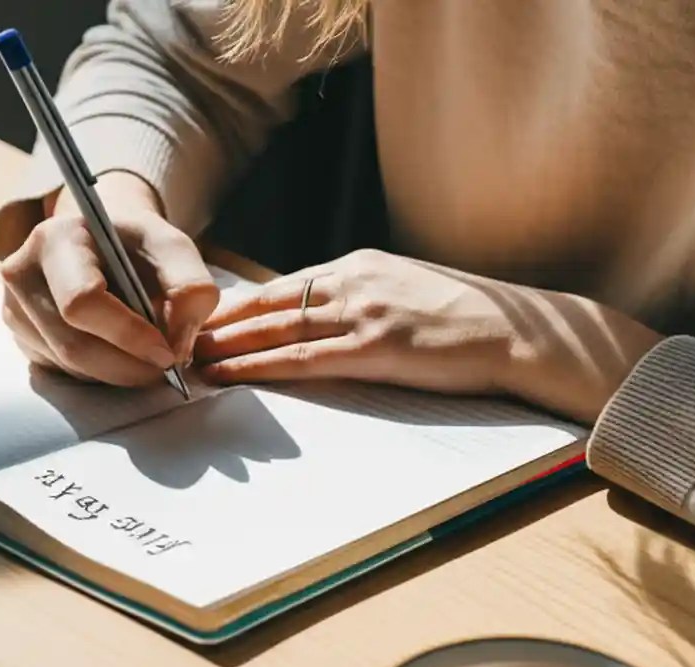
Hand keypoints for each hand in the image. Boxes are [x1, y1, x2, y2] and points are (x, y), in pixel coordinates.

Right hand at [0, 173, 219, 385]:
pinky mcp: (20, 337)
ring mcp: (14, 309)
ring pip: (67, 365)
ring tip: (147, 358)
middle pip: (72, 344)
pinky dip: (99, 373)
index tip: (168, 352)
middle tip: (165, 368)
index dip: (128, 335)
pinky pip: (60, 372)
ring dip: (116, 373)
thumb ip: (190, 287)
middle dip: (127, 366)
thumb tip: (178, 343)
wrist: (104, 245)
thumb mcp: (172, 248)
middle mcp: (21, 273)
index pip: (82, 302)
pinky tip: (119, 353)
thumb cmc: (137, 247)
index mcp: (56, 239)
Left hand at [194, 249, 662, 422]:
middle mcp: (356, 280)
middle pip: (269, 302)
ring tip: (186, 359)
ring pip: (275, 328)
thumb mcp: (411, 293)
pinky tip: (227, 374)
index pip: (286, 285)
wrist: (521, 333)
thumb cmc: (472, 320)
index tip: (203, 316)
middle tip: (174, 336)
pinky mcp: (376, 346)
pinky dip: (258, 366)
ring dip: (226, 345)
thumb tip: (331, 320)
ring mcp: (365, 311)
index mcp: (363, 264)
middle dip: (218, 321)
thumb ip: (368, 299)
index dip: (240, 304)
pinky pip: (302, 358)